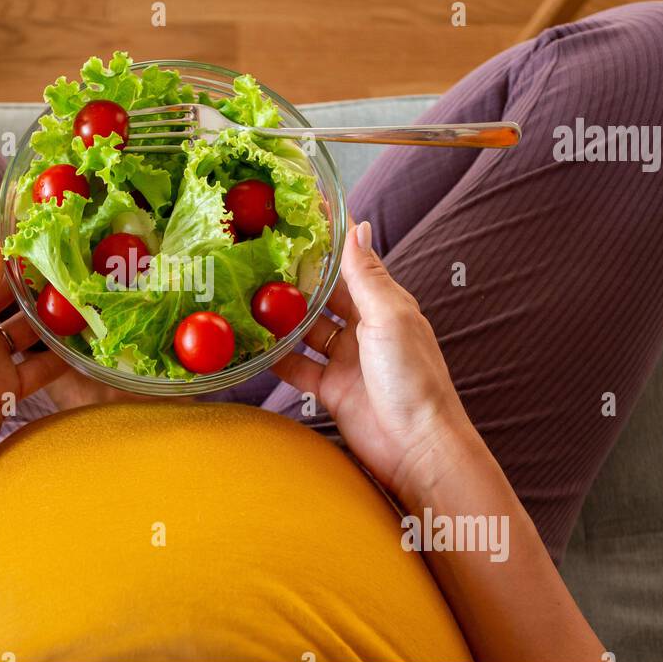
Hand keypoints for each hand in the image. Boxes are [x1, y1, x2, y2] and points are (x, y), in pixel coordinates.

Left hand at [0, 204, 67, 502]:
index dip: (8, 223)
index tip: (35, 193)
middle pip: (17, 286)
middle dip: (47, 267)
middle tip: (87, 245)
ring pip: (34, 324)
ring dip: (61, 312)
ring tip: (98, 292)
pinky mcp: (8, 387)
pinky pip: (43, 364)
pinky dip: (64, 355)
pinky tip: (91, 346)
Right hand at [273, 219, 478, 502]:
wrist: (416, 447)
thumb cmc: (414, 378)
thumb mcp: (389, 318)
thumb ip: (367, 276)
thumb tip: (359, 226)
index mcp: (384, 303)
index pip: (351, 261)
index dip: (328, 239)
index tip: (299, 214)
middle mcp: (363, 327)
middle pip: (322, 295)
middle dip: (294, 277)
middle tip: (257, 255)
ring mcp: (345, 359)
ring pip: (305, 330)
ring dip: (280, 317)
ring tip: (246, 297)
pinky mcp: (330, 389)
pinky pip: (296, 367)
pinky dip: (276, 357)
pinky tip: (252, 345)